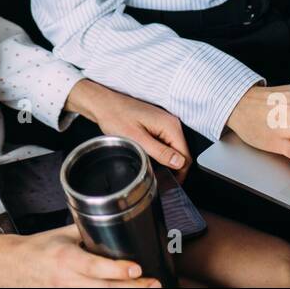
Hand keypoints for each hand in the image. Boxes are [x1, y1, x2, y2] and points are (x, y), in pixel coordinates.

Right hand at [0, 224, 162, 286]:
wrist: (14, 266)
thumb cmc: (39, 248)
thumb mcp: (62, 234)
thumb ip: (87, 232)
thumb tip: (113, 222)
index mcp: (67, 258)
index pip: (95, 267)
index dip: (117, 269)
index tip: (136, 268)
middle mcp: (68, 280)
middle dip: (131, 288)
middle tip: (153, 284)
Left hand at [65, 79, 190, 181]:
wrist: (103, 105)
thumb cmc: (116, 117)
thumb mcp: (137, 139)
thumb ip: (160, 152)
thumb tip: (179, 163)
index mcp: (169, 125)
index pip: (185, 155)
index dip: (179, 172)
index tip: (170, 183)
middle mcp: (170, 122)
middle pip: (181, 152)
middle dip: (173, 168)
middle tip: (161, 181)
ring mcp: (164, 122)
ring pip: (173, 149)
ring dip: (167, 161)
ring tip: (155, 172)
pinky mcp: (157, 125)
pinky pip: (165, 143)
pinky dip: (161, 153)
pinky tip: (151, 160)